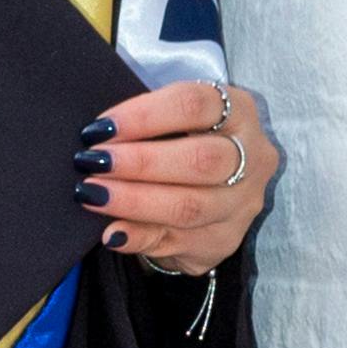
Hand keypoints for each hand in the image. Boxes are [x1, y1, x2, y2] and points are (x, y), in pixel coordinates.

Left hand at [78, 81, 281, 279]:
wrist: (208, 188)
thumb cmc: (182, 142)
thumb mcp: (173, 121)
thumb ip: (146, 125)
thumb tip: (98, 139)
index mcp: (239, 111)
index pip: (195, 105)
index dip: (144, 116)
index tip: (100, 128)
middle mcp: (253, 157)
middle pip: (200, 160)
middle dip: (140, 162)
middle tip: (93, 162)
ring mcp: (242, 203)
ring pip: (190, 206)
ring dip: (134, 201)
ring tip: (93, 193)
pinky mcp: (225, 240)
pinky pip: (178, 242)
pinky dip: (139, 237)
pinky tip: (112, 233)